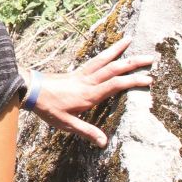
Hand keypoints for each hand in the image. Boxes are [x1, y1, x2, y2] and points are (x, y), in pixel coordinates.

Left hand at [30, 37, 154, 147]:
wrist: (30, 90)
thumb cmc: (48, 108)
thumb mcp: (66, 123)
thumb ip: (86, 131)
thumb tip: (104, 143)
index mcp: (89, 94)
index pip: (116, 85)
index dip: (133, 81)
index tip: (149, 79)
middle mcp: (88, 81)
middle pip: (114, 68)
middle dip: (133, 62)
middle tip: (151, 57)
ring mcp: (82, 74)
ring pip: (104, 59)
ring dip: (118, 49)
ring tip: (130, 39)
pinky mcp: (76, 72)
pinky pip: (94, 59)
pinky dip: (104, 52)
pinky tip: (109, 49)